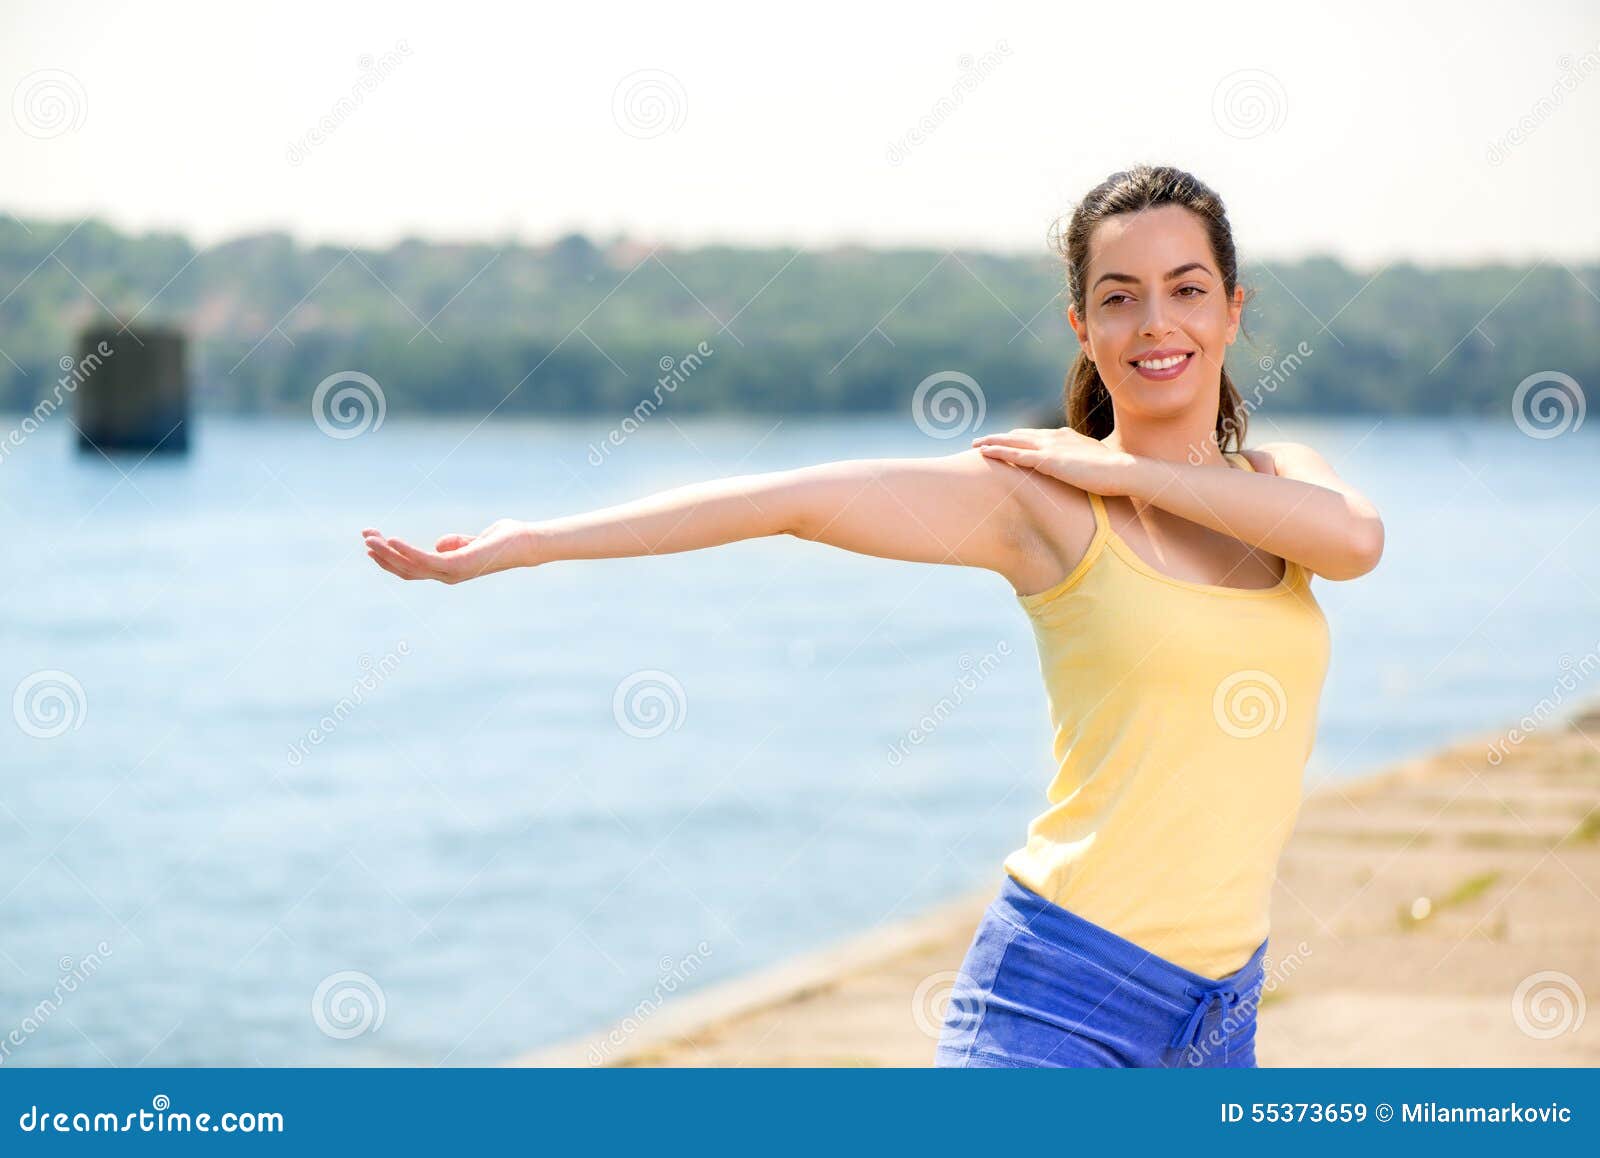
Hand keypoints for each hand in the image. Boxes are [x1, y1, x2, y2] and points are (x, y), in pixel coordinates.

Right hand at [362, 519, 537, 583]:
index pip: (412, 568)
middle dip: (382, 556)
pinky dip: (407, 551)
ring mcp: (452, 573)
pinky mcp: (458, 565)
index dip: (391, 558)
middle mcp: (448, 576)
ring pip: (411, 567)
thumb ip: (458, 543)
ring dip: (387, 553)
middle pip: (406, 570)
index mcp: (449, 570)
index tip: (372, 541)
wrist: (526, 542)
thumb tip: (439, 544)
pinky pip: (426, 559)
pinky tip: (392, 540)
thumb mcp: (476, 540)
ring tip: (369, 538)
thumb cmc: (505, 539)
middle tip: (364, 538)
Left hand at [970, 428, 1137, 495]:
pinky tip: (983, 452)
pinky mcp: (1047, 460)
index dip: (1020, 437)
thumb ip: (1083, 462)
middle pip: (1020, 434)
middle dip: (1000, 437)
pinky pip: (1015, 454)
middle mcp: (1055, 437)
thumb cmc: (1115, 473)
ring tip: (975, 444)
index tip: (1007, 438)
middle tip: (982, 440)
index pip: (1037, 435)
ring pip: (1013, 441)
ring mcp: (1050, 447)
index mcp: (1066, 437)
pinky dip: (998, 451)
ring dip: (992, 442)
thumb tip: (1084, 470)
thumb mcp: (1096, 464)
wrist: (1123, 471)